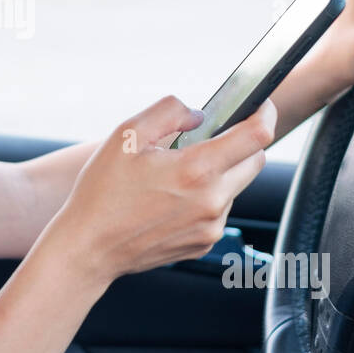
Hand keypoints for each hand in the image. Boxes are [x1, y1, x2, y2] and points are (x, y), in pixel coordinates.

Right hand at [47, 95, 276, 288]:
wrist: (89, 247)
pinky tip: (170, 200)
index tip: (260, 105)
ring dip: (218, 173)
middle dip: (240, 144)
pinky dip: (205, 198)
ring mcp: (211, 226)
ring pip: (235, 186)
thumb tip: (199, 114)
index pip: (257, 136)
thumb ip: (169, 112)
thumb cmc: (102, 191)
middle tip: (205, 139)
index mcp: (196, 170)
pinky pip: (218, 211)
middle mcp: (212, 201)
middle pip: (254, 161)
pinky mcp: (204, 243)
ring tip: (174, 176)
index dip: (264, 113)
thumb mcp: (126, 134)